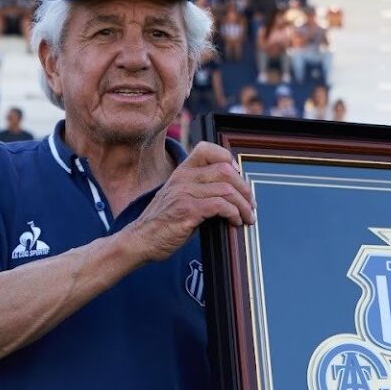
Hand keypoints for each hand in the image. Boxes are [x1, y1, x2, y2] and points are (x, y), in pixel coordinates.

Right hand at [125, 143, 255, 262]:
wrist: (140, 240)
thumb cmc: (162, 222)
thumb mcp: (178, 196)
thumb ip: (198, 189)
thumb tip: (231, 191)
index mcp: (181, 172)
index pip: (206, 149)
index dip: (227, 158)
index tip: (238, 176)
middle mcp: (183, 178)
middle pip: (225, 170)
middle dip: (244, 188)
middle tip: (250, 203)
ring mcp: (184, 193)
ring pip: (227, 189)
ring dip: (243, 205)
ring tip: (247, 216)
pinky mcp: (187, 211)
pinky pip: (220, 205)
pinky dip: (234, 213)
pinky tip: (235, 221)